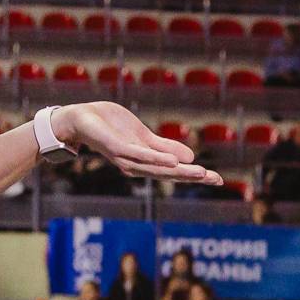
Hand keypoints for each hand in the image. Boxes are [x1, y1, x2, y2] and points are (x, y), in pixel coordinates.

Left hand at [51, 102, 222, 186]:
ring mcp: (127, 159)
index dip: (196, 175)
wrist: (80, 119)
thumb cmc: (109, 126)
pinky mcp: (118, 149)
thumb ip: (165, 147)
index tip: (219, 180)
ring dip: (180, 171)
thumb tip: (190, 157)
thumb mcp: (143, 135)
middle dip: (193, 177)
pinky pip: (140, 155)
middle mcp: (137, 166)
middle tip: (216, 180)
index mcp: (145, 161)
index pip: (175, 170)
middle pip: (170, 173)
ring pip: (158, 168)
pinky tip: (174, 162)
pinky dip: (157, 159)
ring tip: (201, 172)